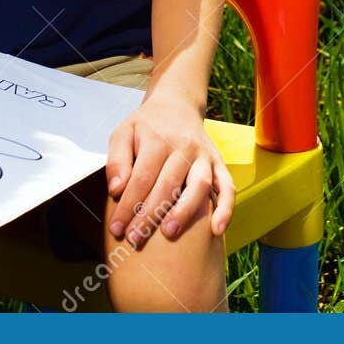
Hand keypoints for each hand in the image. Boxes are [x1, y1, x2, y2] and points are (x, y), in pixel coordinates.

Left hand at [106, 90, 234, 248]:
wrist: (177, 103)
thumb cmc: (146, 125)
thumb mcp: (123, 133)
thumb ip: (116, 161)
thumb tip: (117, 190)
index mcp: (158, 140)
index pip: (141, 178)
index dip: (128, 206)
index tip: (117, 229)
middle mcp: (184, 147)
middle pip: (168, 185)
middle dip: (150, 215)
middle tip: (136, 239)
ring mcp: (204, 155)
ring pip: (199, 185)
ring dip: (185, 212)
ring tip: (169, 234)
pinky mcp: (219, 163)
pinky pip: (227, 186)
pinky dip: (225, 209)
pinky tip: (217, 230)